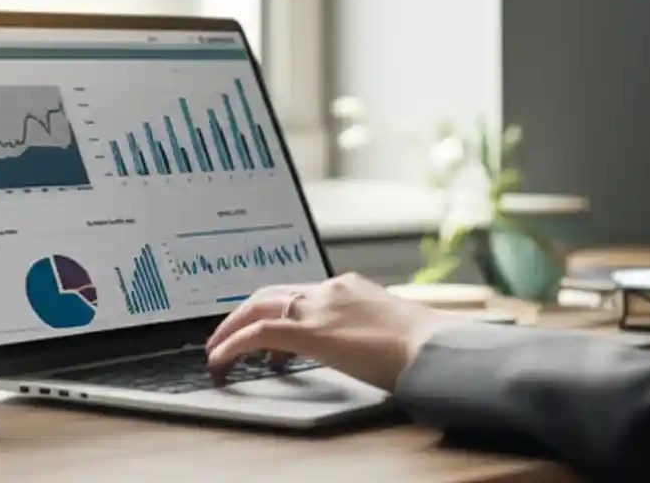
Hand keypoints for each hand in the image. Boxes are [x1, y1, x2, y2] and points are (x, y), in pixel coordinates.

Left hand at [205, 273, 461, 390]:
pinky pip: (257, 334)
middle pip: (270, 294)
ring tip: (217, 351)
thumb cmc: (423, 347)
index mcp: (348, 287)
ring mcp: (319, 307)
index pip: (299, 293)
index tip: (265, 336)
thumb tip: (362, 350)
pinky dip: (232, 345)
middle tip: (225, 336)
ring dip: (230, 329)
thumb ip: (366, 333)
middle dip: (241, 314)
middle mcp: (329, 289)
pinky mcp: (309, 331)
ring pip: (257, 308)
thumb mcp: (389, 331)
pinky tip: (221, 361)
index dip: (274, 311)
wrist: (432, 348)